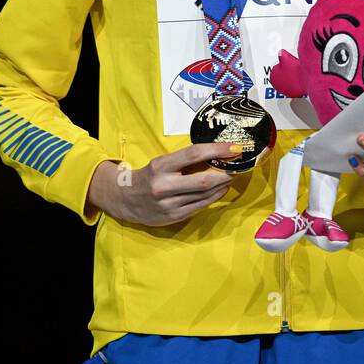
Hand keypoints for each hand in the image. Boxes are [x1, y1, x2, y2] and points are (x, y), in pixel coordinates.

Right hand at [85, 142, 242, 225]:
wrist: (126, 199)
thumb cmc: (149, 176)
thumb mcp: (162, 162)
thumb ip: (186, 160)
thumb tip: (218, 154)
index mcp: (161, 166)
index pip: (194, 154)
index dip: (217, 150)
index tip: (235, 147)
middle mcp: (164, 185)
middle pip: (203, 180)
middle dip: (225, 173)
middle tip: (237, 166)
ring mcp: (168, 204)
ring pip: (204, 195)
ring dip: (223, 185)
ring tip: (231, 176)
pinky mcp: (173, 217)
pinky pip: (200, 206)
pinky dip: (214, 197)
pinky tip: (221, 189)